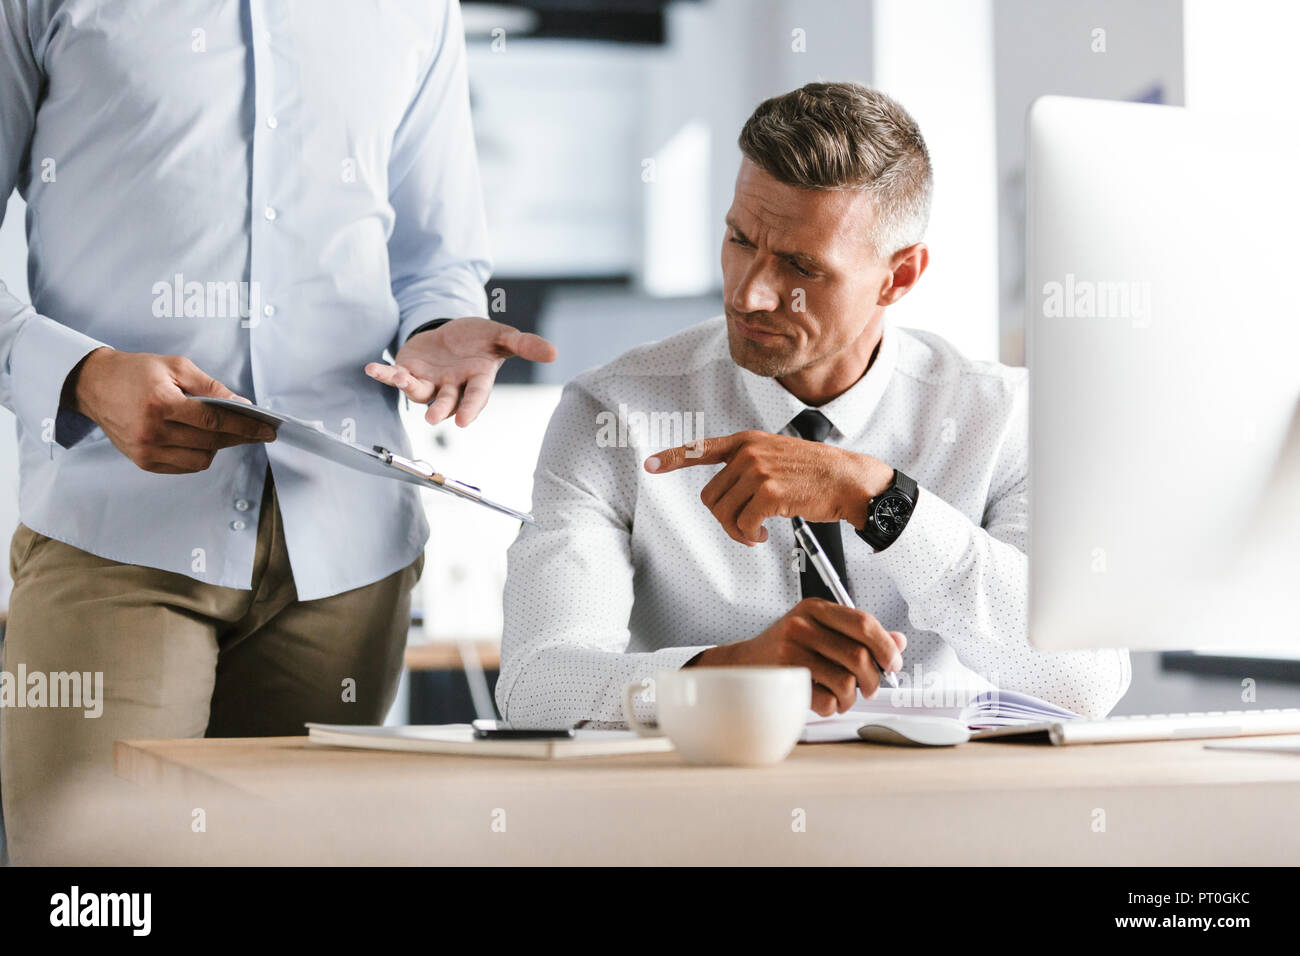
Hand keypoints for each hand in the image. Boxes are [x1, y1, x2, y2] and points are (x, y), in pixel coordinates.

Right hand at [66, 348, 274, 473]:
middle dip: (238, 437)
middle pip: (210, 442)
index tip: (268, 429)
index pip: (214, 421)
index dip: (245, 426)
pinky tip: (200, 440)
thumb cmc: (137, 372)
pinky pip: (184, 467)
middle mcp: (151, 431)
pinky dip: (199, 455)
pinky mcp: (142, 462)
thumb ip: (211, 387)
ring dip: (217, 447)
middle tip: (256, 430)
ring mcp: (145, 450)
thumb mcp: (177, 367)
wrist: (95, 385)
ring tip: (220, 431)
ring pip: (201, 460)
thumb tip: (242, 405)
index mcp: (160, 403)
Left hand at [364, 317, 556, 426]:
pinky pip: (397, 377)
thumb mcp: (502, 336)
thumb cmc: (480, 339)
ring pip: (421, 393)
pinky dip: (385, 374)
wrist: (451, 333)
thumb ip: (525, 344)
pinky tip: (373, 368)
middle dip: (440, 409)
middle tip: (435, 419)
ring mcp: (431, 383)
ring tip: (401, 378)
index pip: (476, 396)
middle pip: (447, 402)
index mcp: (477, 381)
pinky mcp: (411, 373)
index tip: (462, 421)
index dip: (470, 408)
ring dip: (409, 388)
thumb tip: (554, 351)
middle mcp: (453, 387)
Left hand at [645, 430, 894, 545]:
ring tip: (755, 532)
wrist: (849, 480)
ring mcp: (759, 471)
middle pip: (710, 497)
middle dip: (724, 519)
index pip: (701, 449)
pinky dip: (750, 537)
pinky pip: (743, 525)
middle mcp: (748, 453)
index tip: (650, 465)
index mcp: (747, 441)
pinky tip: (764, 535)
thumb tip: (726, 492)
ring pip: (723, 514)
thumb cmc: (816, 473)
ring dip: (737, 531)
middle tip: (745, 527)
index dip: (672, 459)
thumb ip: (749, 465)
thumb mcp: (777, 454)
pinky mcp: (770, 492)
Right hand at [691, 599, 906, 715]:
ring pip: (845, 680)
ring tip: (844, 697)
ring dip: (852, 697)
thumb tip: (899, 642)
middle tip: (870, 687)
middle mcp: (802, 625)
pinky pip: (826, 699)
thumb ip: (859, 635)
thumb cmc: (785, 649)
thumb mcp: (820, 631)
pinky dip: (833, 707)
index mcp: (815, 609)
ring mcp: (790, 651)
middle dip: (872, 678)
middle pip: (858, 654)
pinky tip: (826, 702)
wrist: (742, 666)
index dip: (885, 646)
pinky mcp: (784, 677)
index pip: (863, 622)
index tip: (893, 664)